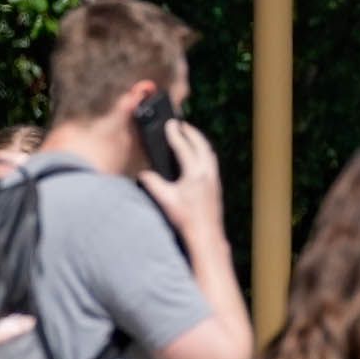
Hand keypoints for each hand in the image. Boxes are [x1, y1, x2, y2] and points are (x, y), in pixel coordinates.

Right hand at [136, 117, 224, 241]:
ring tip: (190, 135)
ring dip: (199, 140)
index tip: (170, 124)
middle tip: (181, 124)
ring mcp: (214, 178)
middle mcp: (207, 172)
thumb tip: (143, 173)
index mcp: (195, 173)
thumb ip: (152, 183)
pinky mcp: (216, 184)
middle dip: (191, 132)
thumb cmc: (186, 219)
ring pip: (209, 151)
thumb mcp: (165, 200)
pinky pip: (212, 160)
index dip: (175, 134)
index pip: (184, 147)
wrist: (206, 234)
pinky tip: (198, 155)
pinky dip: (204, 151)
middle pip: (201, 144)